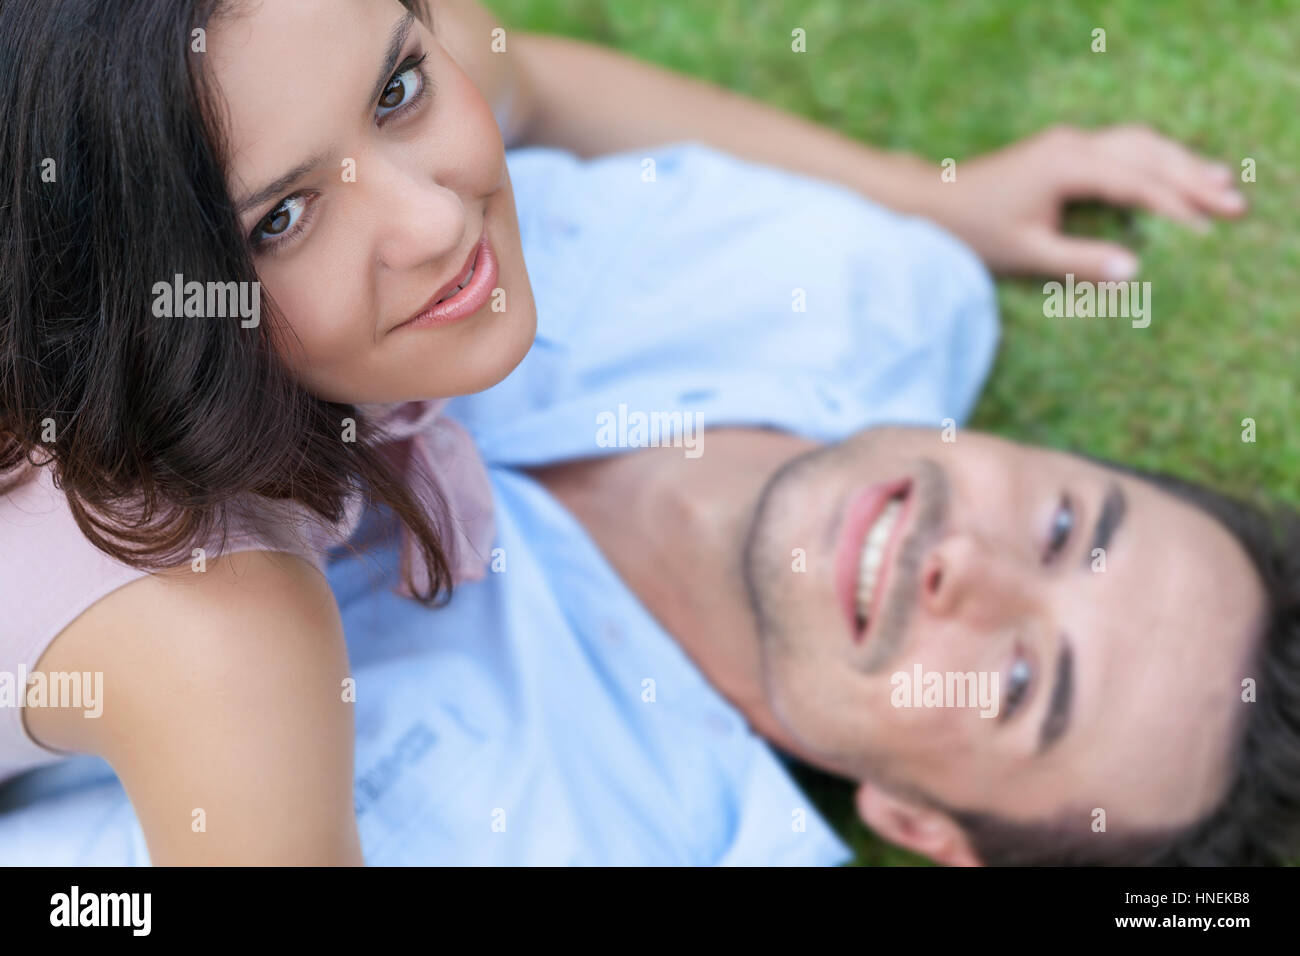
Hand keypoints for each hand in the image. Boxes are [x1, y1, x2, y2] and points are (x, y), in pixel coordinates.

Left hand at [906, 124, 1246, 280]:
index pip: (1137, 182)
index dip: (1176, 205)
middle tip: (1234, 204)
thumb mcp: (1027, 253)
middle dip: (1192, 178)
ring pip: (1139, 144)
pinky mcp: (1063, 150)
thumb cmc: (974, 233)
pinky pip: (1122, 147)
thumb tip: (1134, 270)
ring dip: (1179, 164)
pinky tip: (1174, 174)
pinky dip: (1154, 160)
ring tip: (1219, 185)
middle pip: (1149, 153)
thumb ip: (1080, 261)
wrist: (933, 205)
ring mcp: (1068, 143)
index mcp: (1067, 166)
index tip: (1208, 229)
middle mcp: (1072, 145)